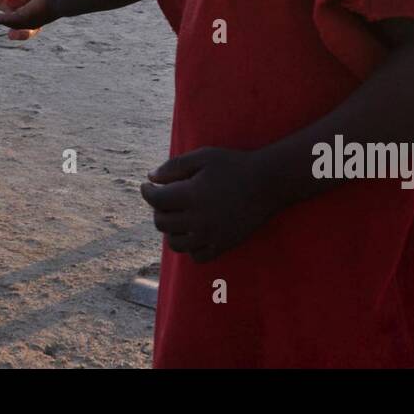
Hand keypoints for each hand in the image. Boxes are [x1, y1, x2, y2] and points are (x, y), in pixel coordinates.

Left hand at [140, 147, 278, 263]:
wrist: (267, 183)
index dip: (147, 192)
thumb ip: (174, 166)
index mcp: (191, 196)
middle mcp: (198, 220)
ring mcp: (211, 236)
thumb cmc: (233, 165)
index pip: (156, 201)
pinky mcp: (223, 245)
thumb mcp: (203, 156)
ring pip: (175, 244)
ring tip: (177, 216)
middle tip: (165, 198)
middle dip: (158, 209)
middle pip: (162, 223)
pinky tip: (193, 231)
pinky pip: (196, 256)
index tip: (147, 186)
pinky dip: (190, 247)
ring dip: (170, 230)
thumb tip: (151, 178)